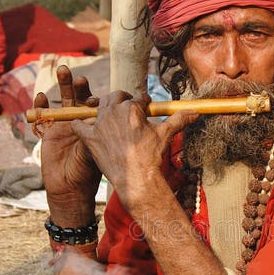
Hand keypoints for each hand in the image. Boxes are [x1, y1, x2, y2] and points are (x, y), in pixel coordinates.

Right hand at [33, 66, 101, 225]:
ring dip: (63, 84)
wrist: (70, 188)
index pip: (95, 104)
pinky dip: (41, 105)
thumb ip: (95, 137)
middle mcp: (80, 121)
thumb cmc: (88, 172)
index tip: (95, 100)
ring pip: (62, 100)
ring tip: (63, 71)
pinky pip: (43, 114)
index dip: (95, 99)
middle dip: (78, 85)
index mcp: (94, 125)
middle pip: (79, 97)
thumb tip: (102, 123)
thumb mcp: (94, 153)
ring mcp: (64, 124)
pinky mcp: (48, 131)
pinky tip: (40, 97)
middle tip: (80, 79)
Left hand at [72, 91, 197, 216]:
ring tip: (110, 115)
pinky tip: (81, 124)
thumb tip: (195, 112)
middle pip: (117, 96)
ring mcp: (99, 124)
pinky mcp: (89, 137)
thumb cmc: (151, 156)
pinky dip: (78, 123)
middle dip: (123, 99)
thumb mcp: (165, 135)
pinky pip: (78, 125)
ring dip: (104, 107)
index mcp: (132, 108)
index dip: (144, 103)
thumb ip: (179, 120)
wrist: (136, 178)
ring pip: (99, 105)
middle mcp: (113, 112)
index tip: (145, 107)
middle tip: (127, 109)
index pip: (139, 98)